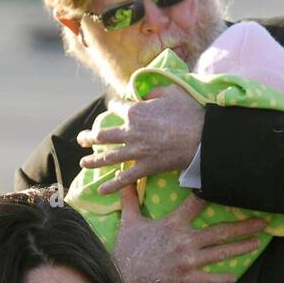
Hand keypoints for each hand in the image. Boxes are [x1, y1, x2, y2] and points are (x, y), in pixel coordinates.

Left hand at [77, 86, 204, 194]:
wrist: (202, 137)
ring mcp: (137, 151)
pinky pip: (125, 179)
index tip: (111, 106)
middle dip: (90, 137)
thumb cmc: (189, 112)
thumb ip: (154, 91)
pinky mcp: (145, 167)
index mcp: (136, 112)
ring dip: (94, 161)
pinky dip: (112, 186)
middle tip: (81, 139)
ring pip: (109, 157)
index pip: (118, 108)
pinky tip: (101, 191)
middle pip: (104, 135)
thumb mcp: (172, 92)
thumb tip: (144, 94)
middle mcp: (131, 132)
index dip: (114, 106)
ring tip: (83, 163)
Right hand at [111, 182, 265, 282]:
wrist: (124, 279)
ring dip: (241, 247)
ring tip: (257, 242)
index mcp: (173, 224)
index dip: (211, 193)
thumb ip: (130, 200)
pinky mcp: (186, 277)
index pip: (196, 204)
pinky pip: (208, 278)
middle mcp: (185, 241)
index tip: (228, 186)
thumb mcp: (129, 222)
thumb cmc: (127, 251)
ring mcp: (188, 260)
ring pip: (220, 252)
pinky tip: (234, 277)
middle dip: (243, 226)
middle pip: (220, 231)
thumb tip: (126, 180)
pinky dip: (221, 278)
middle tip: (262, 221)